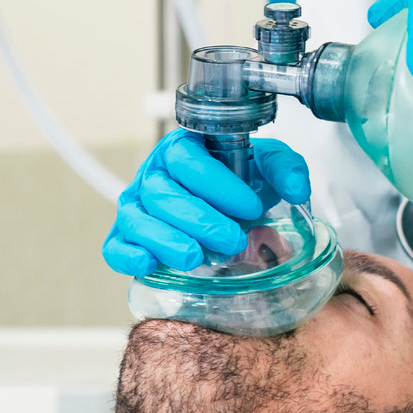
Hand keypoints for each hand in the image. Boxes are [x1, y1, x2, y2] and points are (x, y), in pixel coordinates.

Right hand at [102, 130, 310, 276]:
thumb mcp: (267, 166)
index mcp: (182, 148)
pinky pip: (114, 247)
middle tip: (234, 240)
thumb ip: (285, 168)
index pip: (188, 159)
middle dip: (199, 220)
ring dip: (167, 241)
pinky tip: (150, 264)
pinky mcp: (125, 238)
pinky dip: (128, 257)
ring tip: (196, 258)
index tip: (251, 207)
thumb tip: (297, 189)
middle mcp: (154, 175)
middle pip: (163, 193)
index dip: (218, 184)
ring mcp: (136, 206)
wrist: (227, 207)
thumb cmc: (240, 181)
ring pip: (138, 220)